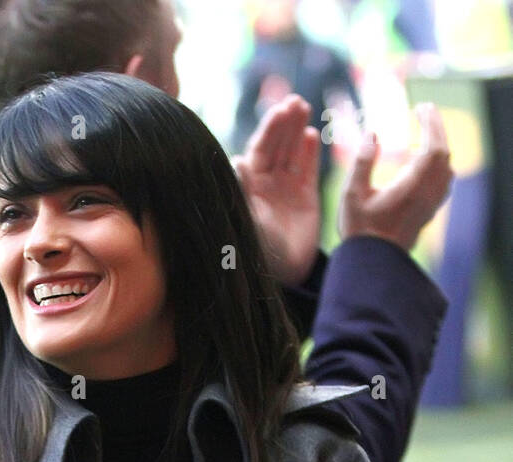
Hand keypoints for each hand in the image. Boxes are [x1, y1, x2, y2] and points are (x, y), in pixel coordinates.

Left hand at [234, 93, 320, 287]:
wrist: (286, 273)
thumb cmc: (261, 250)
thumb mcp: (249, 219)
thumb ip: (243, 189)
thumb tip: (235, 159)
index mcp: (251, 185)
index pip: (260, 149)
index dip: (269, 130)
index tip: (279, 111)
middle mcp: (267, 182)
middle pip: (277, 145)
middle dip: (285, 123)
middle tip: (295, 102)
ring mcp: (287, 187)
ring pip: (292, 152)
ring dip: (297, 130)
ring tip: (304, 108)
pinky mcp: (306, 196)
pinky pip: (308, 168)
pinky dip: (310, 152)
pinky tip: (311, 135)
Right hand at [338, 102, 452, 252]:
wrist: (372, 265)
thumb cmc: (359, 231)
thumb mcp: (352, 194)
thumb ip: (362, 162)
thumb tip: (371, 133)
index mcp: (411, 187)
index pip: (431, 146)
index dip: (430, 123)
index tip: (420, 107)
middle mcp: (426, 195)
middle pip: (443, 153)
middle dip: (437, 128)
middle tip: (425, 111)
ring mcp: (430, 205)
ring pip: (447, 168)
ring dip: (440, 145)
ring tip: (428, 132)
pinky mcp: (428, 214)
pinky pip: (444, 183)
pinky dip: (442, 164)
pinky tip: (432, 162)